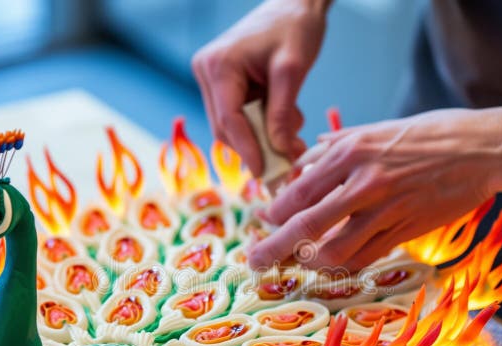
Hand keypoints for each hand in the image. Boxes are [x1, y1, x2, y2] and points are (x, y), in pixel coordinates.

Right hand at [191, 0, 328, 174]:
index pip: (229, 120)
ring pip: (232, 127)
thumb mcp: (292, 70)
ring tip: (294, 137)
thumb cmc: (294, 28)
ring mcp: (212, 79)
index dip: (248, 150)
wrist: (293, 4)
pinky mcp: (223, 85)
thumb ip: (282, 113)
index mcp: (219, 66)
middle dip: (257, 147)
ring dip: (262, 138)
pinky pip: (239, 117)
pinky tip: (286, 121)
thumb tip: (277, 151)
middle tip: (289, 160)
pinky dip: (262, 126)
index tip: (266, 173)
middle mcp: (207, 73)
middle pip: (226, 128)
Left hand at [249, 108, 501, 270]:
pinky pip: (366, 257)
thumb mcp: (375, 129)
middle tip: (256, 262)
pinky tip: (333, 265)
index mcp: (351, 152)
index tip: (266, 220)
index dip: (276, 212)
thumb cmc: (427, 135)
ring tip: (299, 263)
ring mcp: (386, 210)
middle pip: (307, 224)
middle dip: (274, 247)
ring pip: (336, 250)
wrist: (481, 149)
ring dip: (310, 262)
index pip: (299, 190)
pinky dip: (345, 265)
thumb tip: (302, 164)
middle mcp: (364, 182)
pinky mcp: (406, 230)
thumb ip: (335, 147)